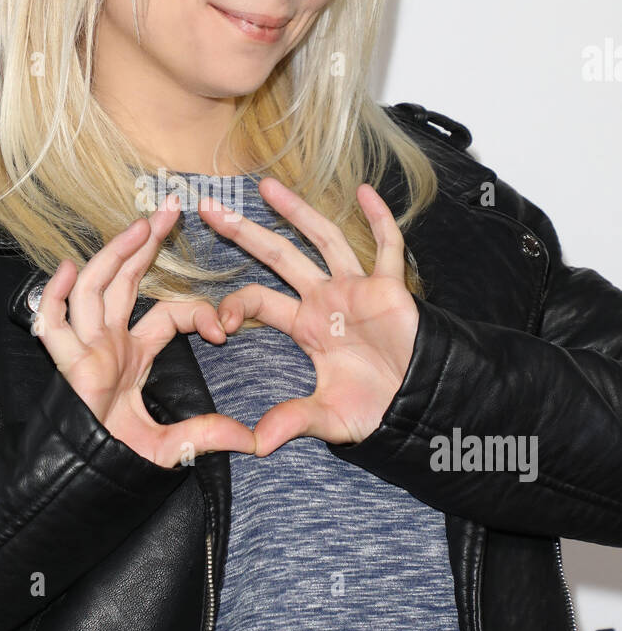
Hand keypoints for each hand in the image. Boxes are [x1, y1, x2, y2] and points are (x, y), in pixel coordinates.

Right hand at [32, 194, 256, 468]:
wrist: (80, 481)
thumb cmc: (117, 460)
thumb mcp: (171, 446)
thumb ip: (207, 436)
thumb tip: (252, 441)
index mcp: (132, 353)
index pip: (165, 312)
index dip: (197, 311)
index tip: (225, 328)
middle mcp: (107, 342)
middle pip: (123, 280)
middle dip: (143, 243)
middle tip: (169, 208)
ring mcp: (84, 349)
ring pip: (94, 289)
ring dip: (114, 255)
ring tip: (137, 226)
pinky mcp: (66, 365)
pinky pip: (52, 325)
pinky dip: (54, 297)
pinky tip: (66, 269)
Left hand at [197, 179, 418, 455]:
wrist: (420, 406)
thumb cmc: (375, 410)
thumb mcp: (328, 418)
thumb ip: (293, 421)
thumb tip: (256, 444)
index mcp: (305, 326)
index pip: (258, 301)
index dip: (235, 305)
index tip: (219, 327)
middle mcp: (326, 299)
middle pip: (279, 256)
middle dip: (245, 232)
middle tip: (210, 208)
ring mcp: (357, 289)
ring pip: (323, 239)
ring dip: (296, 212)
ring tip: (266, 186)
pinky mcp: (391, 288)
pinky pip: (388, 246)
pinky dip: (380, 219)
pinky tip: (365, 191)